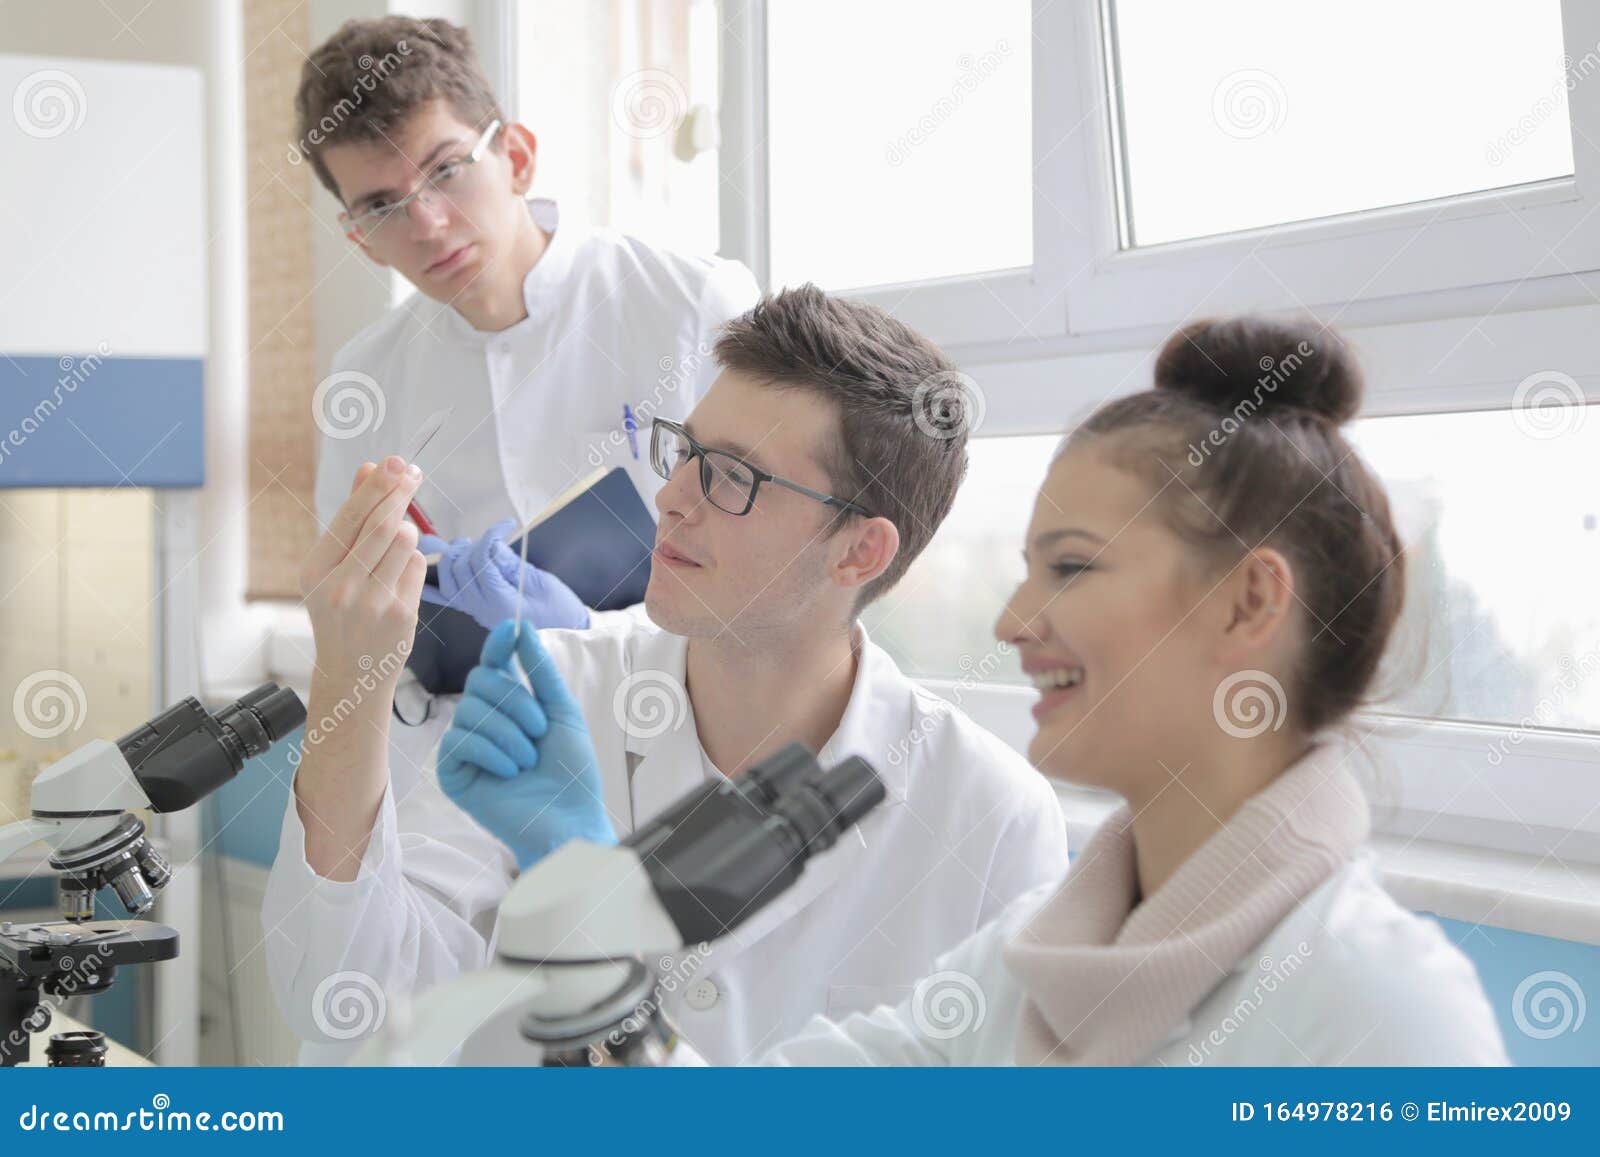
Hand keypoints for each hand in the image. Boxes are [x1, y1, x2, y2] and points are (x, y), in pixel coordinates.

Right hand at [299, 457, 426, 701]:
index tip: (394, 462)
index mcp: (316, 570)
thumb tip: (369, 468)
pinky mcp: (401, 613)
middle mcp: (341, 585)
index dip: (376, 486)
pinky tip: (398, 579)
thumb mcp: (331, 567)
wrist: (351, 672)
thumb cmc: (341, 611)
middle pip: (382, 523)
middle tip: (412, 472)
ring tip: (396, 540)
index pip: (351, 517)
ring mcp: (373, 602)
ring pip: (405, 541)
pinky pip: (417, 565)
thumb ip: (350, 518)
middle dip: (400, 492)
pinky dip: (412, 561)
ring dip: (407, 530)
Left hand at [418, 519, 589, 630]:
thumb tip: (490, 544)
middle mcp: (482, 608)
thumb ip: (512, 564)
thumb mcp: (542, 583)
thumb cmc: (560, 611)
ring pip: (449, 582)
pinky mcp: (476, 610)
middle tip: (489, 538)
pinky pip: (447, 600)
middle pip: (461, 569)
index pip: (482, 562)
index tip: (506, 524)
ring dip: (451, 559)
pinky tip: (423, 573)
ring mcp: (476, 611)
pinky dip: (433, 587)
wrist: (564, 636)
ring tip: (463, 545)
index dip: (490, 538)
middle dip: (471, 548)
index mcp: (501, 602)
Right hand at [437, 620, 616, 869]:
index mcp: (508, 705)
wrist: (569, 818)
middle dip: (516, 703)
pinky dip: (492, 754)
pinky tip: (510, 774)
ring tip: (528, 761)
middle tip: (539, 732)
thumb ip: (540, 671)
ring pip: (470, 711)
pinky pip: (459, 741)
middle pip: (479, 681)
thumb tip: (520, 627)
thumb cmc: (570, 771)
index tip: (511, 629)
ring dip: (509, 735)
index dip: (499, 645)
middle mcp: (482, 721)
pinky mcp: (451, 773)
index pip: (493, 664)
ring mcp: (464, 746)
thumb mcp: (562, 712)